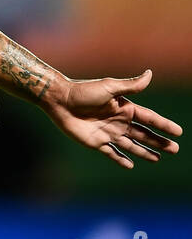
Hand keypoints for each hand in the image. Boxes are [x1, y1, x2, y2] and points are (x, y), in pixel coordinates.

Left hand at [44, 69, 181, 168]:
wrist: (59, 100)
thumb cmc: (83, 91)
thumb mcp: (110, 87)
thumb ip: (131, 85)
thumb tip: (150, 73)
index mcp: (124, 108)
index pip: (150, 118)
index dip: (164, 125)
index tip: (179, 132)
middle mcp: (118, 121)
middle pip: (143, 134)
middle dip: (159, 142)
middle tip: (175, 149)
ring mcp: (107, 133)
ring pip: (131, 145)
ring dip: (144, 152)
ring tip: (158, 159)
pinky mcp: (95, 142)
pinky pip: (111, 153)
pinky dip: (120, 159)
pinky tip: (130, 165)